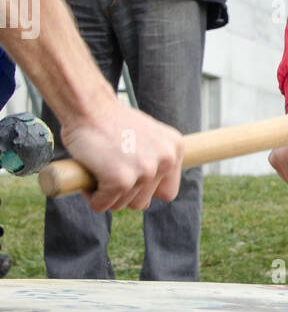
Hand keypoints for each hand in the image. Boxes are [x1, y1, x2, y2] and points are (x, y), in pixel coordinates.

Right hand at [60, 99, 183, 212]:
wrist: (88, 106)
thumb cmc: (110, 120)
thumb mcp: (147, 136)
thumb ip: (154, 159)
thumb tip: (149, 194)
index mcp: (174, 149)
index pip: (167, 193)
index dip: (145, 190)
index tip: (131, 177)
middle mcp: (165, 160)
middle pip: (143, 202)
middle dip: (122, 192)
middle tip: (108, 169)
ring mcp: (145, 171)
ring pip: (122, 205)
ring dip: (106, 194)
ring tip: (99, 168)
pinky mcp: (121, 181)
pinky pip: (102, 205)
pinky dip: (91, 196)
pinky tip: (89, 174)